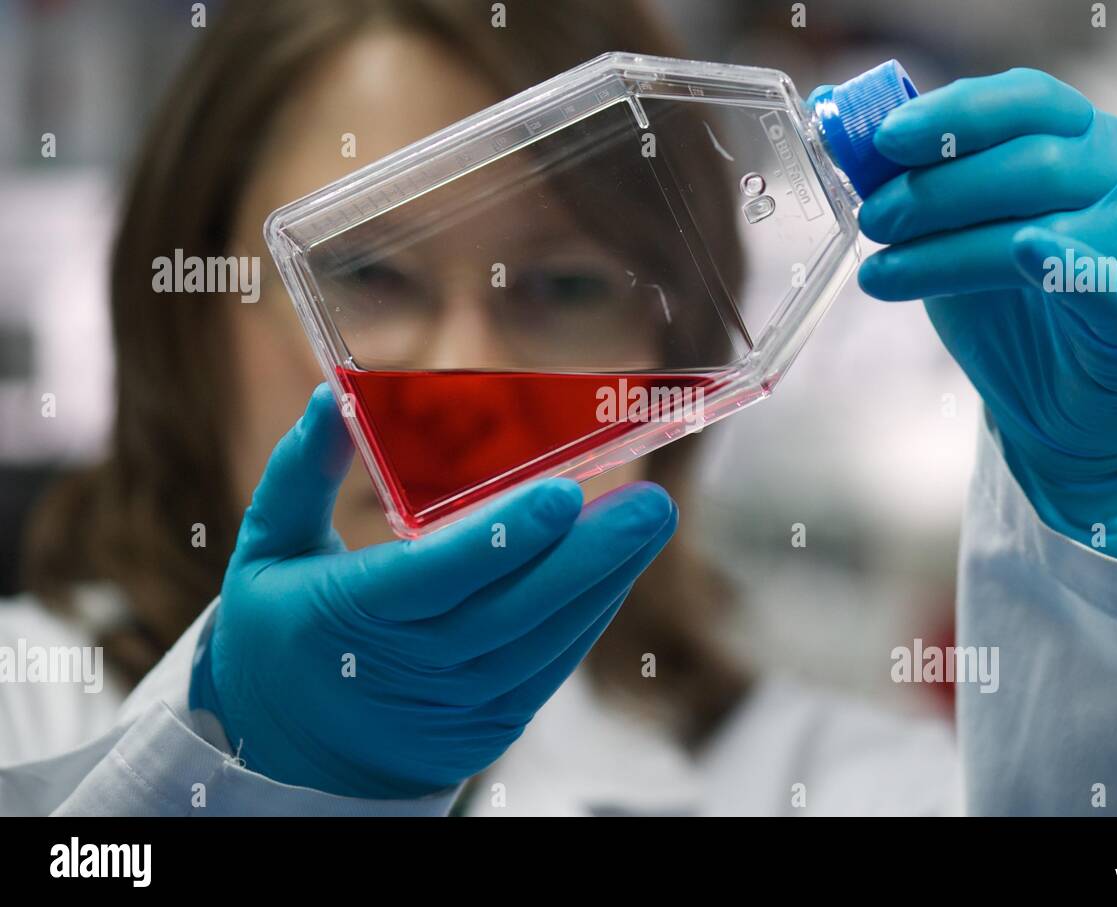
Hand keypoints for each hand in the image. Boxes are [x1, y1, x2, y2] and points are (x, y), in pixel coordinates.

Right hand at [190, 385, 676, 797]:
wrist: (290, 752)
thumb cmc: (282, 632)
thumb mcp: (269, 547)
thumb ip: (301, 471)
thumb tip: (331, 393)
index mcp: (349, 616)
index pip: (437, 576)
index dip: (503, 538)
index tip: (562, 493)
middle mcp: (410, 666)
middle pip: (512, 610)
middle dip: (588, 557)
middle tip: (651, 504)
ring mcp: (456, 702)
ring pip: (544, 640)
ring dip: (604, 581)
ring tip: (648, 523)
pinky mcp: (490, 722)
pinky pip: (550, 666)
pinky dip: (589, 616)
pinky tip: (618, 568)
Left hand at [855, 68, 1116, 569]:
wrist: (1065, 411)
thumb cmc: (1015, 310)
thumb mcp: (961, 238)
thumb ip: (926, 188)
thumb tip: (850, 138)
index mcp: (1085, 142)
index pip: (1028, 101)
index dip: (956, 112)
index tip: (886, 139)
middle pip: (1033, 159)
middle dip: (938, 189)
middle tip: (873, 219)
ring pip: (1048, 222)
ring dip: (953, 246)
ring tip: (884, 270)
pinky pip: (1109, 281)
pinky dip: (1066, 263)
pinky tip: (1025, 254)